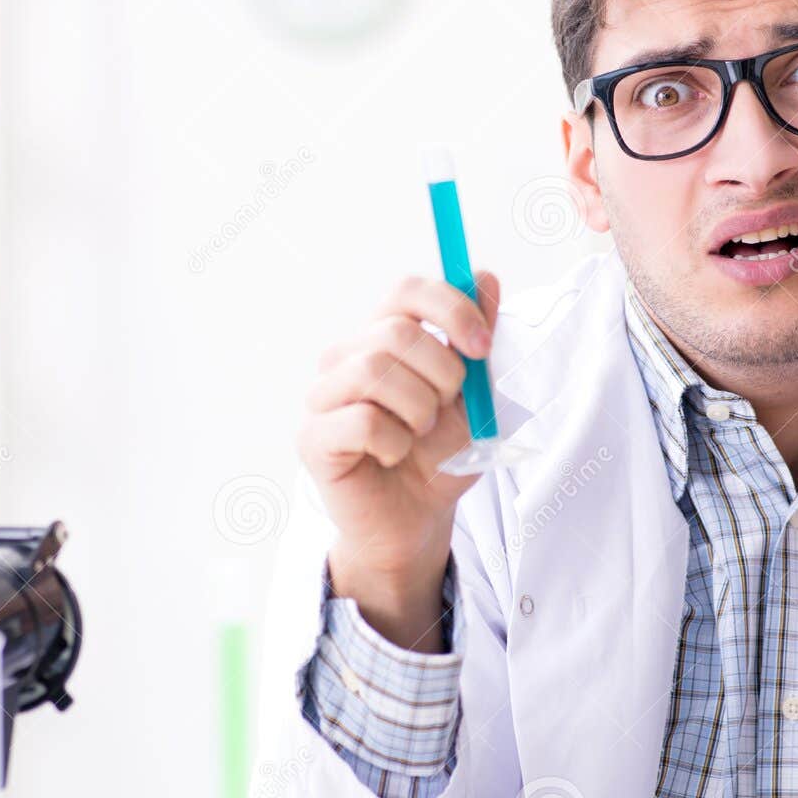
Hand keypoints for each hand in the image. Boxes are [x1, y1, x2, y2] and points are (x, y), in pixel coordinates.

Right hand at [296, 271, 500, 651]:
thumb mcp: (474, 397)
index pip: (405, 290)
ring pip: (374, 371)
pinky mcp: (313, 437)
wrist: (417, 520)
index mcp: (383, 337)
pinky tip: (393, 457)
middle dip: (441, 373)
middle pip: (394, 331)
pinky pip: (362, 421)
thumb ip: (476, 340)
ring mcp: (323, 396)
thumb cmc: (438, 456)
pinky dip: (394, 443)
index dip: (449, 308)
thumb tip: (485, 277)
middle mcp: (346, 357)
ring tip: (419, 435)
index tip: (483, 346)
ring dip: (418, 410)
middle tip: (447, 409)